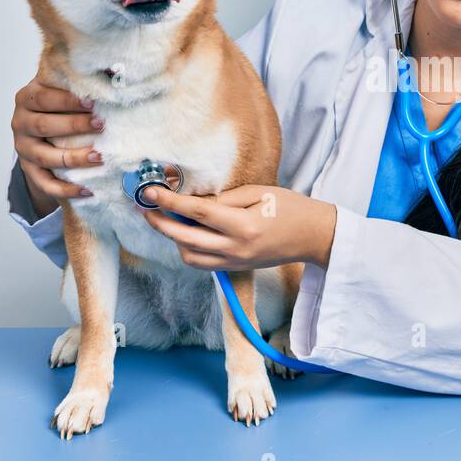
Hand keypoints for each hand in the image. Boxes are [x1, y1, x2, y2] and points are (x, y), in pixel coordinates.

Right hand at [11, 74, 104, 217]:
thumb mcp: (60, 90)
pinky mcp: (29, 170)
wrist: (38, 132)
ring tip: (99, 157)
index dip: (68, 100)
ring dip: (74, 158)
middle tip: (102, 125)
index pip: (44, 98)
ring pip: (45, 157)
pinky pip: (45, 183)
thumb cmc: (58, 106)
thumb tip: (114, 71)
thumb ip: (77, 82)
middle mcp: (20, 123)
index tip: (94, 101)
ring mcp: (23, 148)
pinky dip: (66, 189)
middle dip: (75, 126)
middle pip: (44, 126)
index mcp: (27, 98)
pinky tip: (87, 190)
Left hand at [138, 184, 337, 271]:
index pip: (196, 212)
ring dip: (173, 239)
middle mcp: (235, 248)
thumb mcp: (260, 192)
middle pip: (185, 239)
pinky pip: (202, 263)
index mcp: (243, 226)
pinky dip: (188, 248)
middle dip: (160, 223)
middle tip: (146, 208)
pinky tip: (187, 233)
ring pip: (189, 257)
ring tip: (168, 219)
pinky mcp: (236, 268)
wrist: (314, 237)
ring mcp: (235, 262)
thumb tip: (195, 201)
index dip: (169, 201)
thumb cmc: (291, 208)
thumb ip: (226, 197)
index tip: (150, 192)